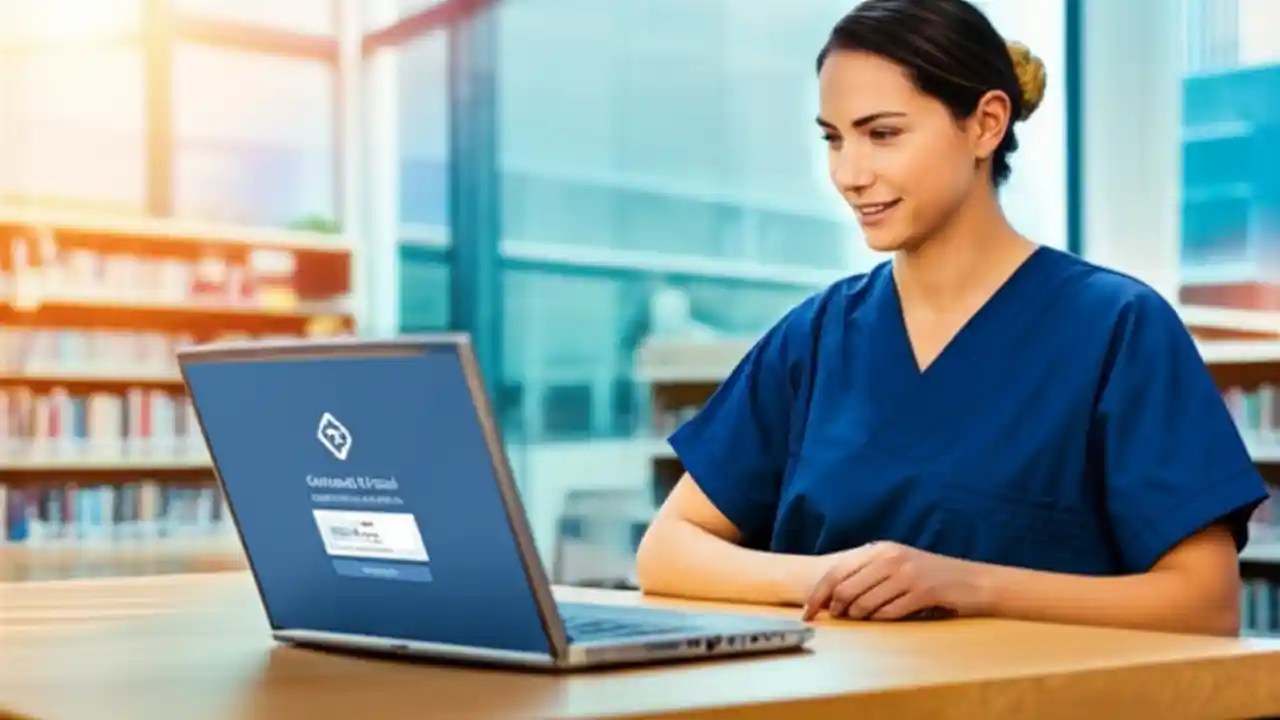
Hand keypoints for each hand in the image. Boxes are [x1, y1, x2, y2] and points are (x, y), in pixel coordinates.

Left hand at [801, 541, 984, 621]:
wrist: (974, 581)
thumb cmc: (930, 577)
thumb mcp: (896, 566)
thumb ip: (866, 575)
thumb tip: (830, 597)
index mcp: (879, 550)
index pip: (836, 572)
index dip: (817, 595)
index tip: (807, 613)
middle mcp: (891, 557)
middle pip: (845, 590)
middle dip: (836, 609)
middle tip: (838, 619)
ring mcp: (908, 574)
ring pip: (865, 604)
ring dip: (859, 618)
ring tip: (864, 620)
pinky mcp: (924, 592)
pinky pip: (889, 613)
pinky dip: (882, 621)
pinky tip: (885, 620)